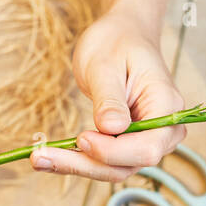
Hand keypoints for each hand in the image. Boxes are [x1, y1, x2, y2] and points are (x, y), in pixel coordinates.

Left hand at [31, 9, 184, 180]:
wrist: (123, 36)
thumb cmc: (117, 43)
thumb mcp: (106, 65)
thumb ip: (110, 99)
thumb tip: (111, 129)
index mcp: (167, 106)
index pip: (147, 148)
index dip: (113, 151)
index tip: (81, 138)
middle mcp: (163, 131)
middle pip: (129, 164)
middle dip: (86, 164)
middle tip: (42, 155)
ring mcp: (147, 140)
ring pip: (113, 169)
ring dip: (76, 166)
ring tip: (38, 158)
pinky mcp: (127, 145)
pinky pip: (104, 160)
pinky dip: (75, 160)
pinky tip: (46, 158)